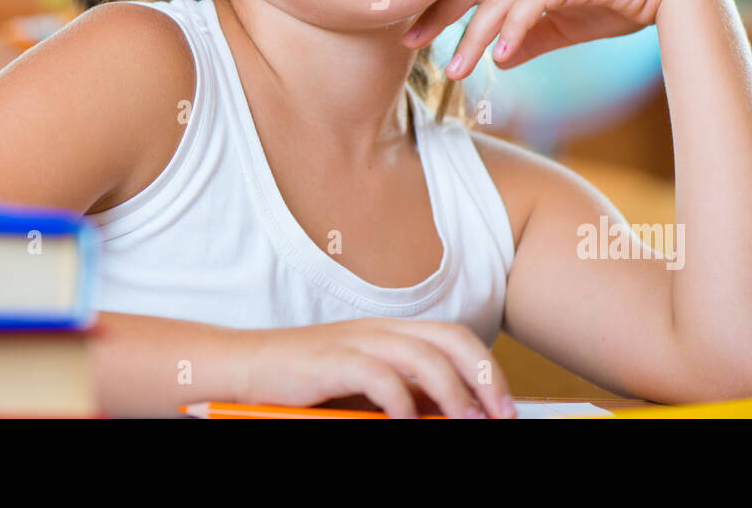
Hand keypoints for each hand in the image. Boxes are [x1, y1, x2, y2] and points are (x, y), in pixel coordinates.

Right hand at [236, 318, 516, 418]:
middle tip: (501, 416)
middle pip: (449, 340)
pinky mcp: (330, 360)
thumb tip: (450, 415)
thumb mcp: (363, 387)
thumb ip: (403, 392)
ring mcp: (355, 340)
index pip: (455, 337)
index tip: (506, 408)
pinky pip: (377, 375)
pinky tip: (408, 423)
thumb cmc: (305, 384)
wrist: (245, 366)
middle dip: (484, 378)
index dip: (488, 368)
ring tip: (467, 423)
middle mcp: (379, 329)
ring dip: (453, 392)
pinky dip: (400, 401)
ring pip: (422, 356)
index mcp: (391, 331)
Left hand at [402, 0, 696, 77]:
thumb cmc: (612, 2)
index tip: (410, 22)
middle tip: (407, 43)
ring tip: (456, 72)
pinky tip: (500, 57)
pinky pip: (530, 4)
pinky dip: (513, 30)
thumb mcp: (559, 29)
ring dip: (472, 38)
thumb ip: (527, 41)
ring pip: (495, 2)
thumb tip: (498, 61)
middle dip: (435, 14)